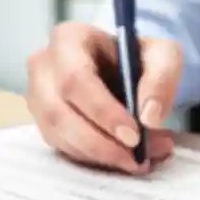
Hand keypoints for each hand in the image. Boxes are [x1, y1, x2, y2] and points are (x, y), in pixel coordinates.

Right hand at [26, 22, 182, 173]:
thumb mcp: (162, 55)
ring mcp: (36, 95)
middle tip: (136, 158)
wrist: (123, 65)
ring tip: (139, 160)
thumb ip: (162, 78)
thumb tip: (150, 116)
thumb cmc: (138, 56)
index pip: (76, 79)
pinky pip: (60, 147)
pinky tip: (121, 157)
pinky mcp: (41, 121)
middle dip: (99, 143)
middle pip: (58, 112)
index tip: (134, 136)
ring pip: (57, 135)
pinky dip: (92, 158)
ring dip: (98, 155)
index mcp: (68, 39)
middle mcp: (43, 66)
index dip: (102, 112)